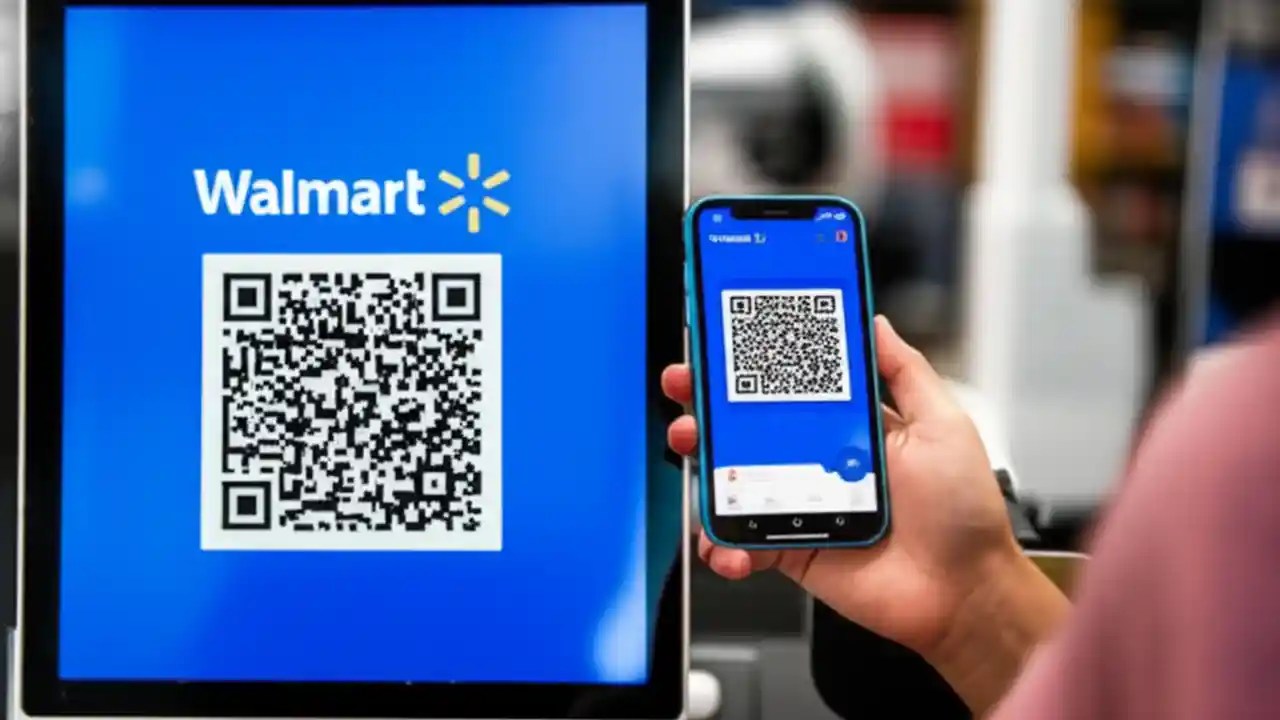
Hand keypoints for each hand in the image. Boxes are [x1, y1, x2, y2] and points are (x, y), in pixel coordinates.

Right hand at [662, 316, 1021, 659]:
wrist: (965, 591)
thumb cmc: (963, 512)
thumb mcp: (942, 424)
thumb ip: (904, 371)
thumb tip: (876, 323)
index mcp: (848, 427)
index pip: (789, 388)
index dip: (751, 369)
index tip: (722, 348)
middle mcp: (818, 462)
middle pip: (746, 430)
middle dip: (707, 406)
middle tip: (686, 389)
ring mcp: (801, 505)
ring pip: (733, 481)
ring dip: (702, 467)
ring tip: (693, 455)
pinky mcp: (792, 550)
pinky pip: (743, 542)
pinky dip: (724, 544)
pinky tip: (727, 542)